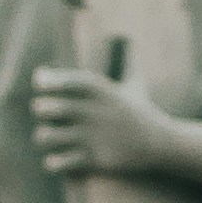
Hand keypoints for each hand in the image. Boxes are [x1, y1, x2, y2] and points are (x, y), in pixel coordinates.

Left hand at [28, 66, 181, 180]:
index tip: (40, 84)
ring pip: (47, 136)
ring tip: (49, 138)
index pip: (63, 80)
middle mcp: (92, 111)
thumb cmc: (142, 113)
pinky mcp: (95, 159)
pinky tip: (57, 159)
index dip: (47, 81)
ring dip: (43, 137)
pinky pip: (60, 162)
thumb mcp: (135, 85)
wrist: (161, 144)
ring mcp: (92, 136)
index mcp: (99, 90)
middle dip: (41, 110)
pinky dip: (53, 162)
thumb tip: (132, 40)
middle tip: (46, 115)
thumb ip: (129, 63)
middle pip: (46, 108)